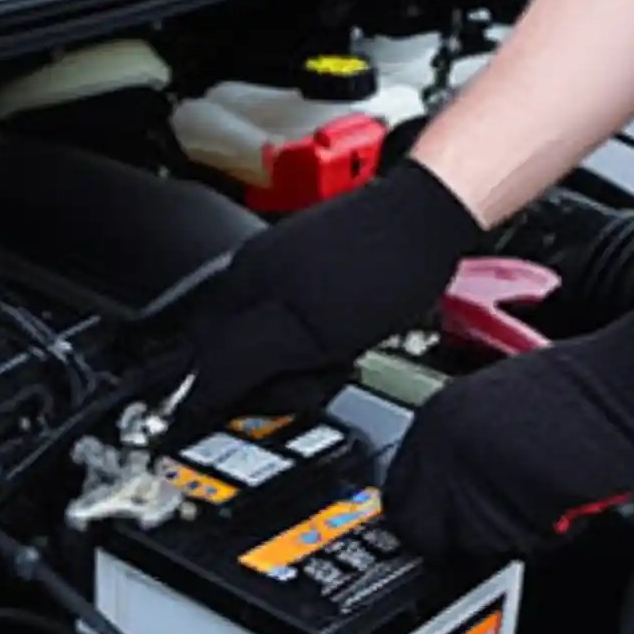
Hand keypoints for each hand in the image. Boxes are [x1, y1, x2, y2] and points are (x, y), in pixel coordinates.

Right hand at [182, 161, 482, 417]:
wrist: (432, 218)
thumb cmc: (389, 266)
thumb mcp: (317, 337)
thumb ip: (253, 363)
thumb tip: (201, 391)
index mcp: (245, 282)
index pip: (209, 360)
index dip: (229, 398)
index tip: (243, 415)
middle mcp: (255, 267)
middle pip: (235, 352)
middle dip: (275, 380)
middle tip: (320, 379)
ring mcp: (281, 261)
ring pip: (266, 338)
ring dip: (300, 363)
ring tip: (341, 357)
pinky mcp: (308, 262)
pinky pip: (293, 319)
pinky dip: (317, 342)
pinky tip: (347, 339)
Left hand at [383, 300, 633, 558]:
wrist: (624, 391)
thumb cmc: (578, 390)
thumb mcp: (495, 407)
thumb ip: (459, 448)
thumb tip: (444, 486)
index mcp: (433, 421)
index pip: (401, 497)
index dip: (429, 514)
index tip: (446, 520)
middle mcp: (445, 454)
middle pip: (426, 532)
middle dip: (456, 536)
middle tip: (494, 519)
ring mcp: (475, 484)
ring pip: (472, 545)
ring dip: (502, 536)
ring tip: (535, 498)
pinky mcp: (511, 511)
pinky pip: (514, 547)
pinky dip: (536, 537)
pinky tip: (556, 501)